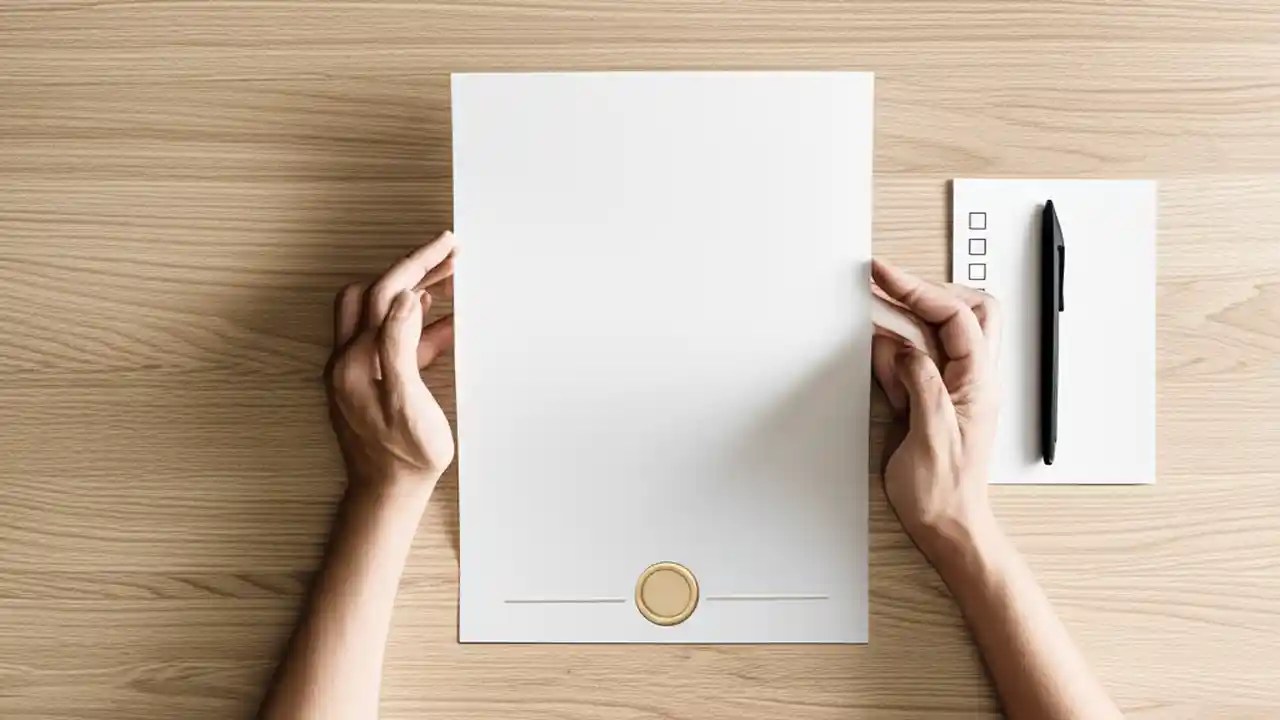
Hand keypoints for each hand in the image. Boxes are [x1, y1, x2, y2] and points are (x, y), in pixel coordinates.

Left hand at [327, 231, 456, 493]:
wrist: (387, 494)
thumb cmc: (405, 457)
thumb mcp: (409, 402)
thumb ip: (401, 346)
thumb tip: (406, 298)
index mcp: (356, 361)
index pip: (386, 293)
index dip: (417, 263)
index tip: (446, 244)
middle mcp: (348, 359)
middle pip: (377, 293)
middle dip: (414, 268)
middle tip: (449, 255)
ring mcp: (356, 368)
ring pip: (381, 310)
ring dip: (414, 290)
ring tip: (450, 279)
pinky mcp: (368, 378)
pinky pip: (390, 336)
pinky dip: (415, 322)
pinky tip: (442, 319)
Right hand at [870, 259, 1001, 551]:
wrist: (948, 527)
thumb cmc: (944, 494)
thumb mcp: (931, 437)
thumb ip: (923, 386)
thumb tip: (905, 348)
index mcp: (978, 384)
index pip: (956, 317)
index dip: (919, 289)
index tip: (885, 274)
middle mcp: (971, 378)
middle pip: (967, 309)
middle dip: (926, 289)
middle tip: (885, 280)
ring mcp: (953, 386)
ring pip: (941, 330)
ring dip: (906, 318)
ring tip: (871, 310)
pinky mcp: (933, 397)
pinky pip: (917, 359)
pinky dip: (894, 349)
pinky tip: (875, 354)